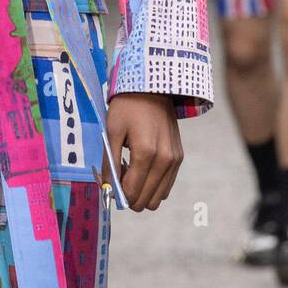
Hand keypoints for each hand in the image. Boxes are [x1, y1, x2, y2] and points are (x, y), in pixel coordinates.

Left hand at [104, 92, 183, 210]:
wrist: (152, 87)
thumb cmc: (127, 107)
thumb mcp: (112, 131)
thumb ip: (110, 163)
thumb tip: (108, 189)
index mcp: (146, 153)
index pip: (132, 193)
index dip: (117, 194)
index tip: (109, 182)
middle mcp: (164, 160)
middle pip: (146, 201)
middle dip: (130, 195)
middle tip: (119, 176)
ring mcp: (175, 160)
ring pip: (158, 197)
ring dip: (142, 191)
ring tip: (130, 170)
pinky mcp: (179, 158)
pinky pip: (166, 185)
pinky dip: (153, 184)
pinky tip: (142, 167)